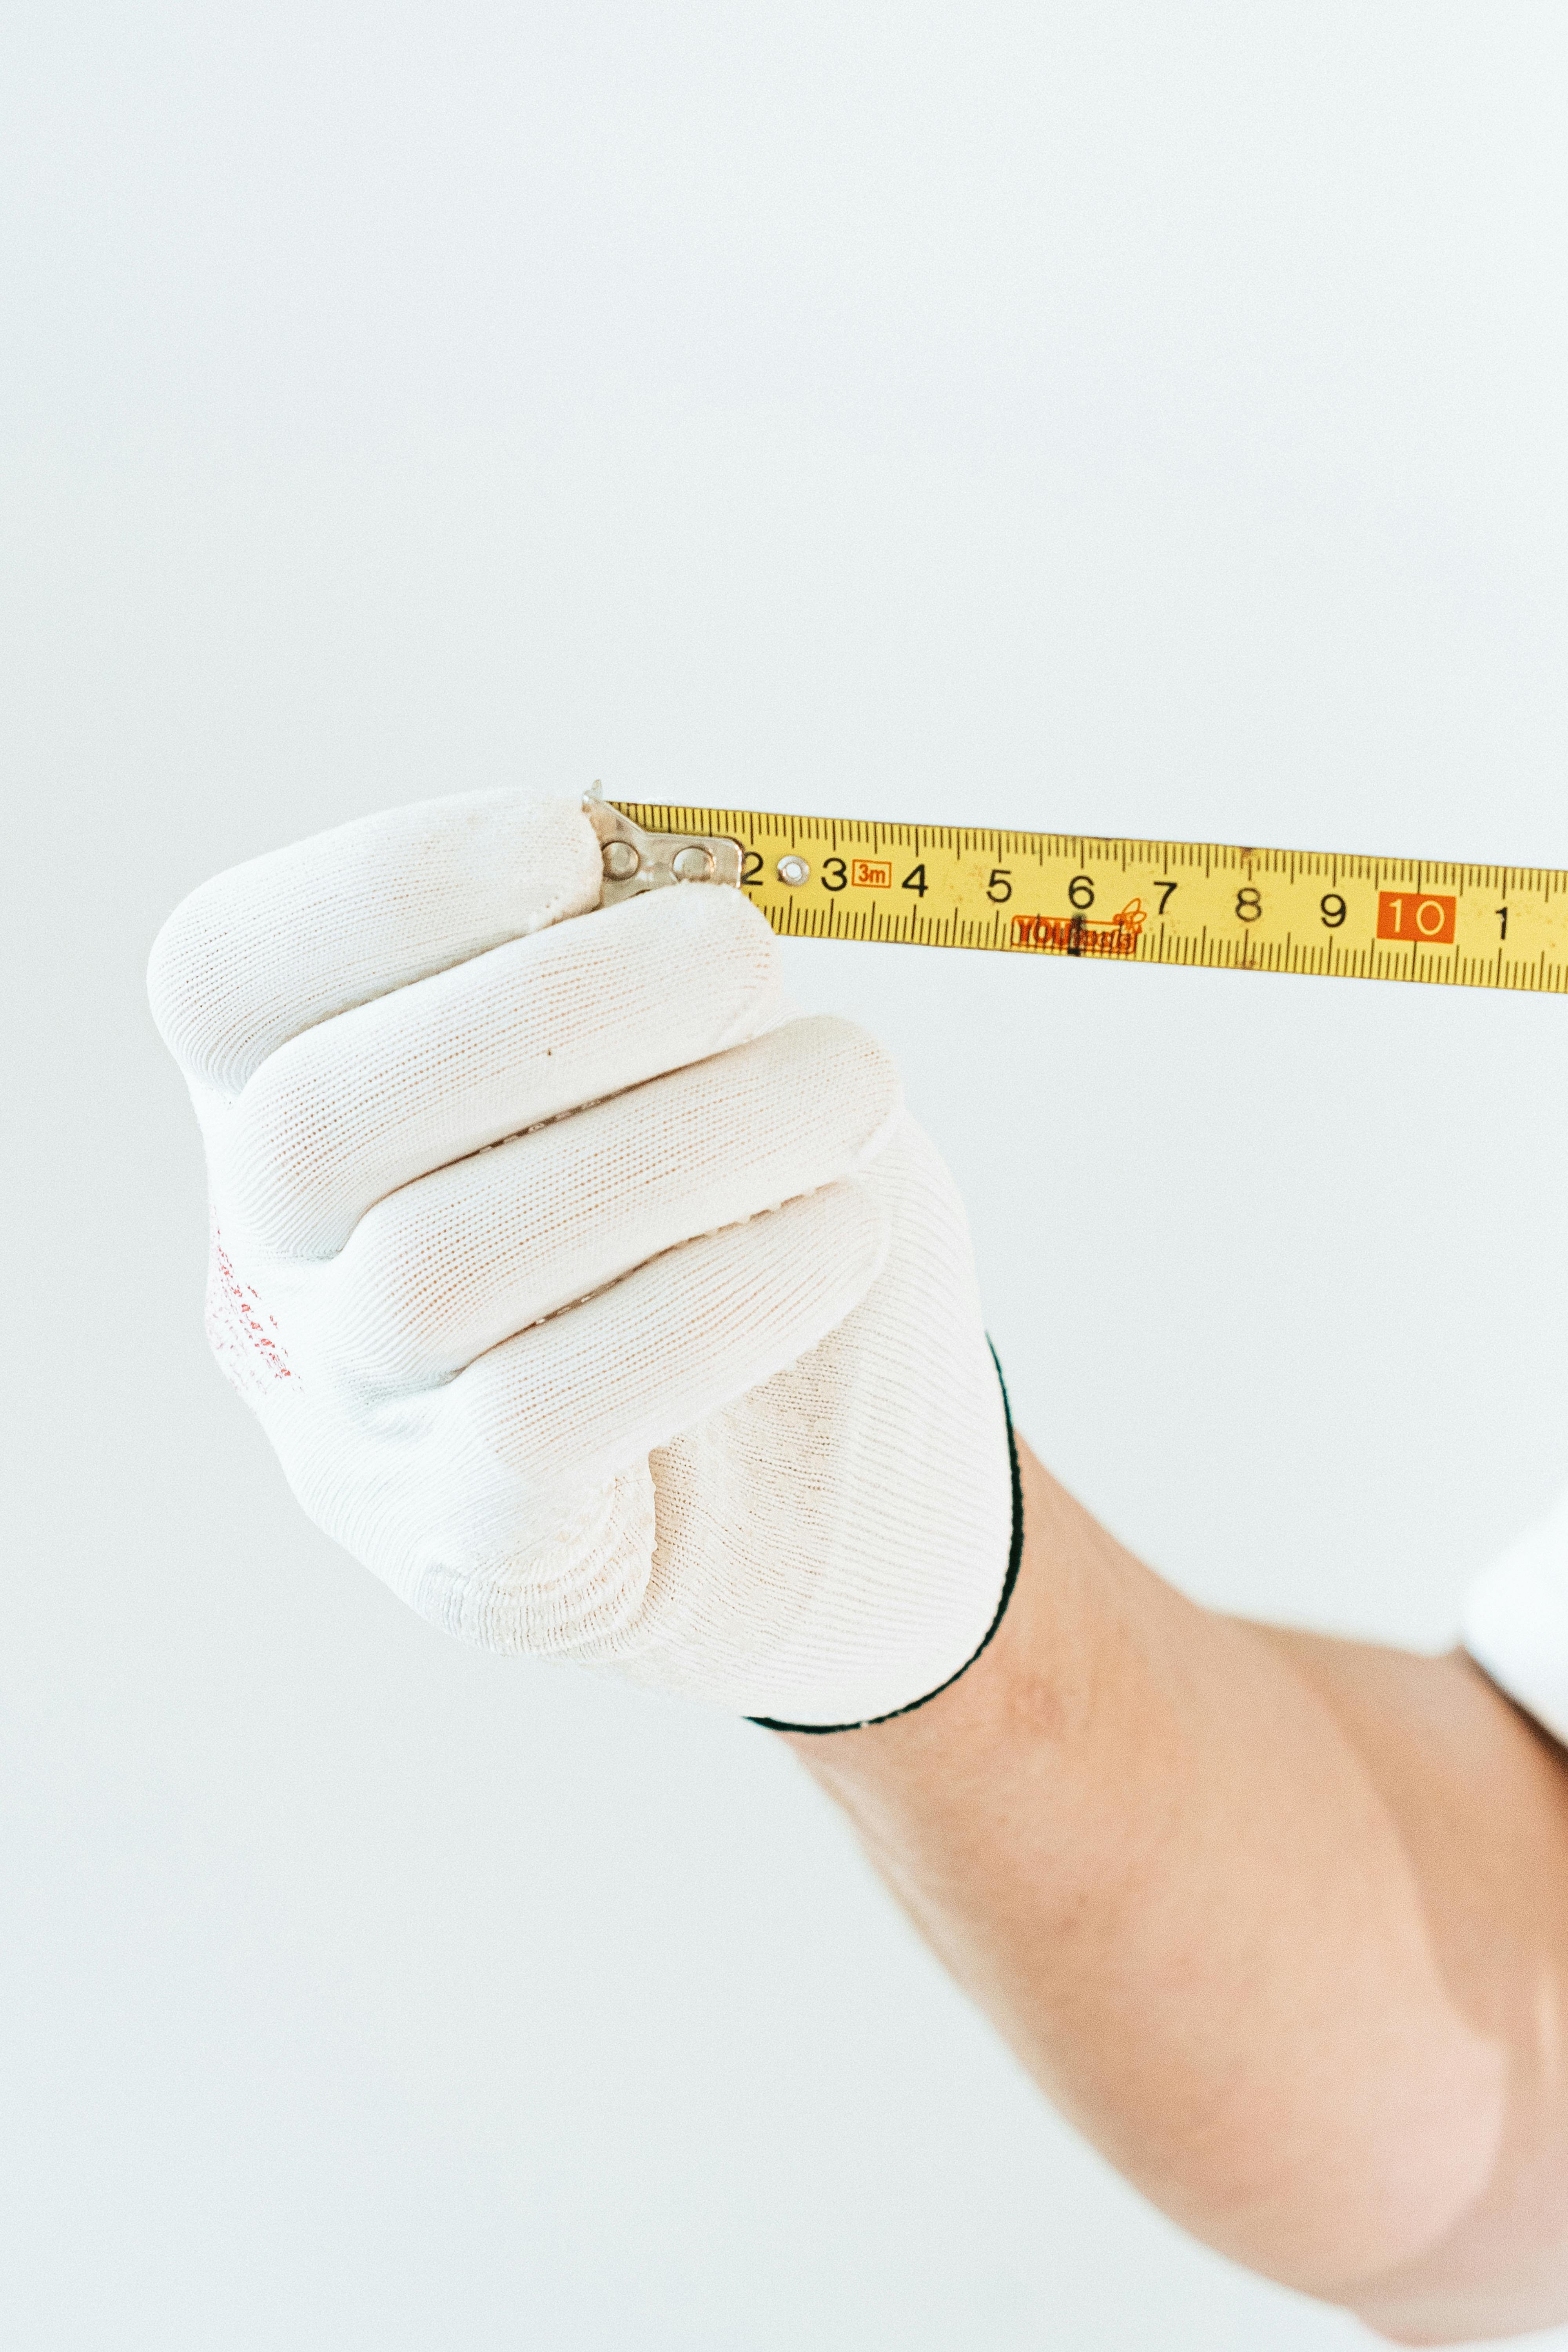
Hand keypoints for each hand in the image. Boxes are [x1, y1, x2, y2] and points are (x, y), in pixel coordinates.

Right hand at [147, 789, 1013, 1725]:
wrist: (819, 1475)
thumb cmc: (734, 1217)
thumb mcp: (680, 1061)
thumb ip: (628, 976)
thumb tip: (659, 891)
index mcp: (291, 1100)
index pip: (225, 981)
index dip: (379, 892)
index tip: (567, 843)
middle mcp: (283, 1263)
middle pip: (313, 1125)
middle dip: (553, 1009)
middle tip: (749, 955)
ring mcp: (363, 1415)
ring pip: (439, 1267)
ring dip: (679, 1145)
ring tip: (851, 1086)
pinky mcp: (474, 1541)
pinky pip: (549, 1414)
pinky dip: (722, 1298)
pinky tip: (843, 1231)